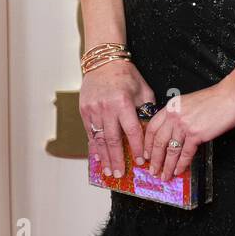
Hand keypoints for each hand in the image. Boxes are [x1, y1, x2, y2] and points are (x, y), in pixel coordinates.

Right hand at [79, 59, 154, 178]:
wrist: (103, 62)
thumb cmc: (127, 75)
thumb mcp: (143, 90)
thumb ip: (147, 109)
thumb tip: (150, 129)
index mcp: (124, 103)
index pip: (132, 131)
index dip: (137, 148)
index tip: (140, 161)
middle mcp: (107, 108)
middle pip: (113, 140)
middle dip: (117, 159)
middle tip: (120, 174)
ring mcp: (93, 110)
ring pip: (99, 139)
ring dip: (104, 157)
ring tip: (108, 170)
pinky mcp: (84, 110)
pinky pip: (89, 132)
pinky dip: (94, 146)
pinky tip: (98, 156)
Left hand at [144, 79, 234, 179]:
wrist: (231, 95)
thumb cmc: (216, 98)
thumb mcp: (190, 102)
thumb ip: (180, 115)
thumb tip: (175, 133)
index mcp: (171, 107)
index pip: (152, 127)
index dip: (147, 144)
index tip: (146, 154)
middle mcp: (174, 115)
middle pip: (158, 141)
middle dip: (155, 159)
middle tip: (152, 170)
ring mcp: (184, 125)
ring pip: (170, 150)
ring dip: (166, 166)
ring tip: (164, 175)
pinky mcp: (196, 133)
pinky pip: (185, 153)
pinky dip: (181, 164)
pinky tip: (178, 170)